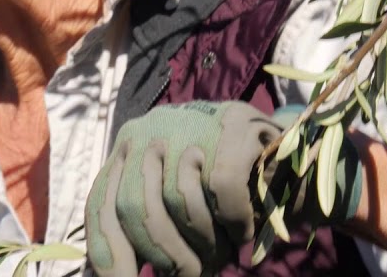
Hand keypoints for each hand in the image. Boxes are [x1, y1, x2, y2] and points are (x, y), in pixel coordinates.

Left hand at [84, 101, 359, 276]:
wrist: (284, 144)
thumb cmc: (221, 183)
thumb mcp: (173, 201)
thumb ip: (144, 225)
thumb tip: (107, 274)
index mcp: (128, 147)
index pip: (102, 203)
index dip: (108, 251)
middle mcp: (150, 129)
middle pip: (136, 208)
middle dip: (163, 254)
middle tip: (190, 276)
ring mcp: (190, 124)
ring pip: (178, 203)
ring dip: (203, 242)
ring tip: (219, 255)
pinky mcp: (233, 129)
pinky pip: (222, 190)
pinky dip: (234, 221)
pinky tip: (242, 231)